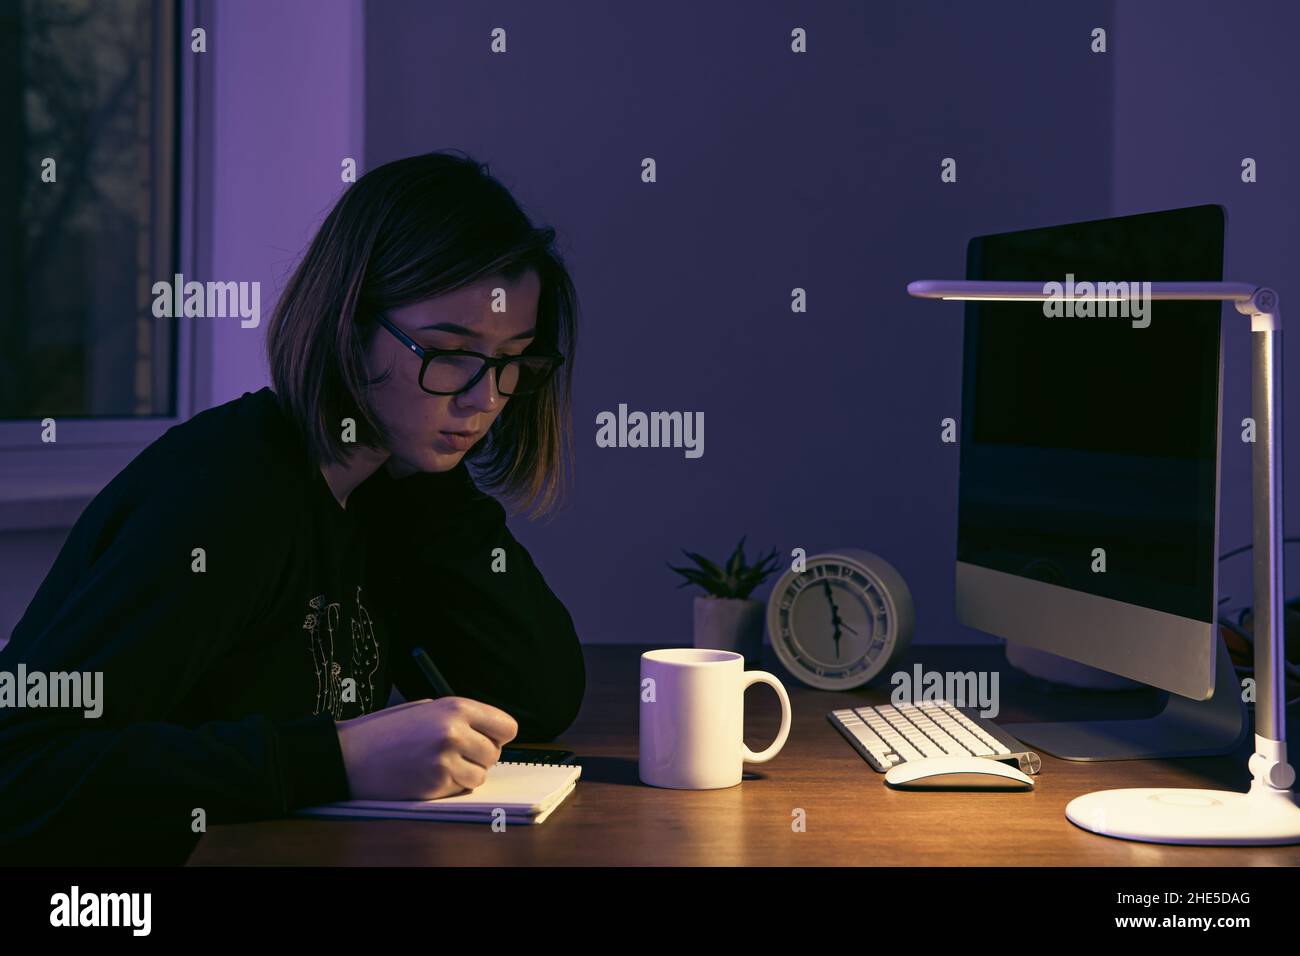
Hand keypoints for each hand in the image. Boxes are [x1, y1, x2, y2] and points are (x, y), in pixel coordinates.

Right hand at [335, 697, 518, 800]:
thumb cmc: (385, 731)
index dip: (498, 735)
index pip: (506, 726)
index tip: (487, 738)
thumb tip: (490, 733)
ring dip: (466, 774)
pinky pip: (460, 789)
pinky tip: (426, 775)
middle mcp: (455, 732)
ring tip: (438, 764)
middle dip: (479, 756)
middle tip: (455, 753)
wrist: (348, 755)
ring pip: (481, 775)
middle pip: (494, 753)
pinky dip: (450, 786)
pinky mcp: (435, 785)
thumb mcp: (425, 708)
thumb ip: (461, 718)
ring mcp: (446, 760)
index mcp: (455, 707)